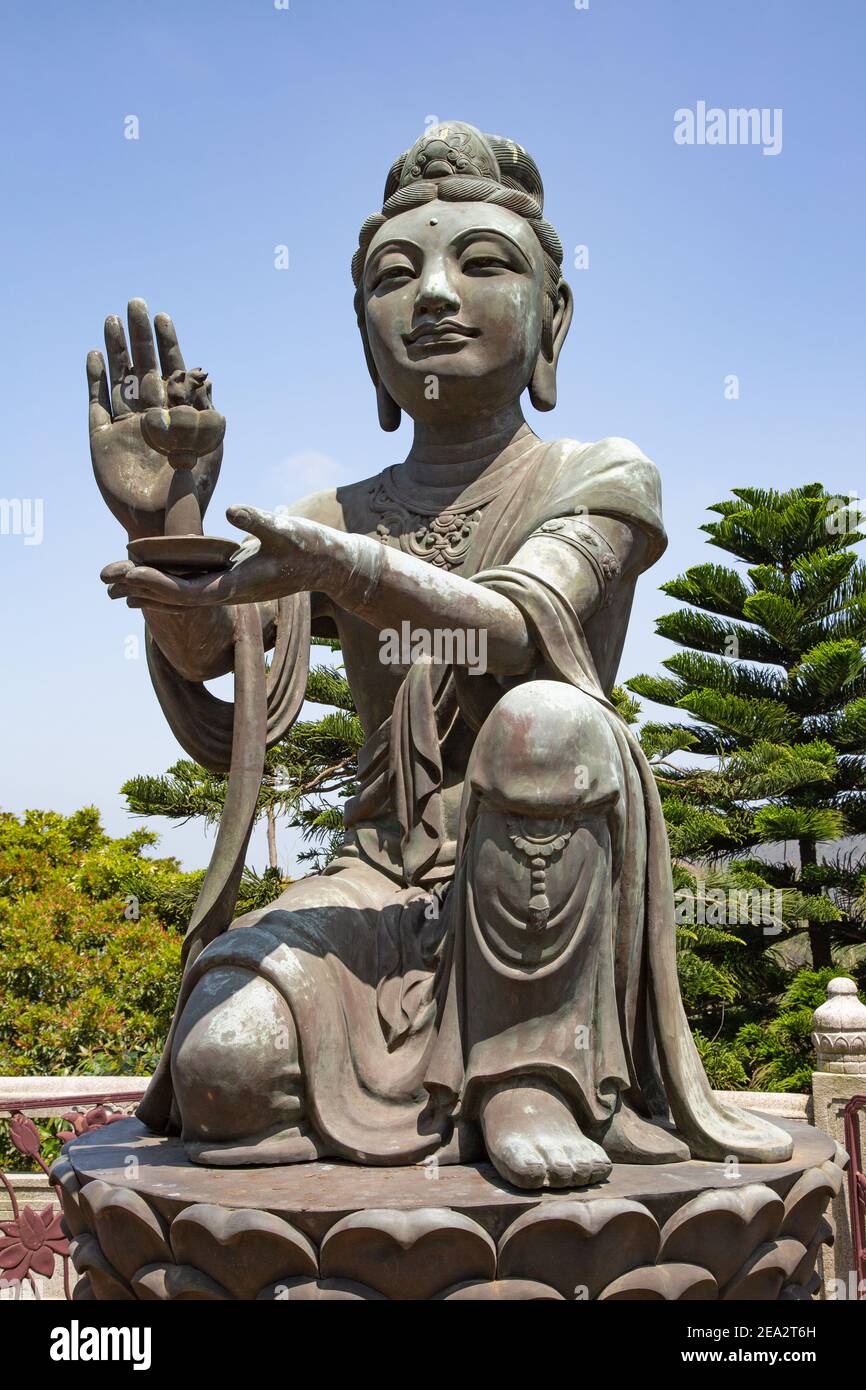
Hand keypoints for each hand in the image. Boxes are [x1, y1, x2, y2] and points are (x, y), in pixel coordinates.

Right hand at [88, 300, 222, 538]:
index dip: (166, 344)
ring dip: (116, 349)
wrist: (162, 521)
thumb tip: (204, 376)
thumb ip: (205, 412)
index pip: (170, 370)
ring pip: (118, 378)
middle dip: (139, 336)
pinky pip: (97, 402)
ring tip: (112, 319)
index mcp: (176, 415)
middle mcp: (149, 415)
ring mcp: (125, 425)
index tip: (163, 317)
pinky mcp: (102, 439)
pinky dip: (96, 379)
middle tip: (135, 303)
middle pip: (141, 366)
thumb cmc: (191, 490)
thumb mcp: (206, 448)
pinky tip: (95, 355)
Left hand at [101, 506, 337, 608]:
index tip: (132, 574)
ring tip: (114, 585)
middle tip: (105, 579)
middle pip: (176, 596)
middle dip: (140, 588)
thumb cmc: (310, 546)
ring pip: (179, 593)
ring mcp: (228, 587)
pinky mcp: (230, 577)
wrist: (329, 564)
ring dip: (147, 588)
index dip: (159, 585)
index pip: (190, 591)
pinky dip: (165, 582)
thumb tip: (231, 509)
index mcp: (238, 586)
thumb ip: (258, 520)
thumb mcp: (286, 529)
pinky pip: (190, 583)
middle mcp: (228, 592)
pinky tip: (147, 576)